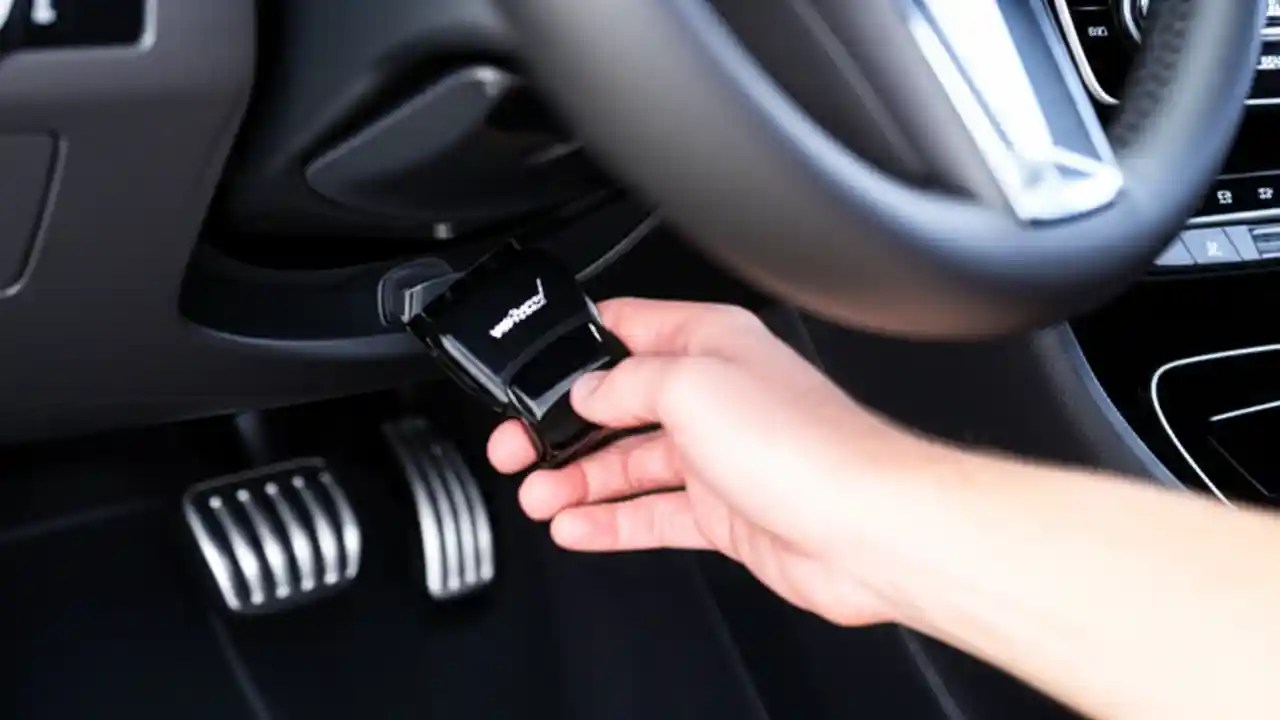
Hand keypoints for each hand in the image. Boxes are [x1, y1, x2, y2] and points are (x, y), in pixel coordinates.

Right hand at [487, 298, 949, 625]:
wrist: (862, 526)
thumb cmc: (803, 446)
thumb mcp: (691, 384)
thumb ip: (628, 382)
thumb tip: (590, 391)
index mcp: (711, 344)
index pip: (628, 330)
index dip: (576, 350)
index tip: (534, 374)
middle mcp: (715, 395)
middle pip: (619, 406)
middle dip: (563, 427)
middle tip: (518, 449)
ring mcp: (719, 457)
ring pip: (630, 465)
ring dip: (578, 479)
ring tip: (536, 493)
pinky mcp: (724, 512)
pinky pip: (651, 515)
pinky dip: (610, 522)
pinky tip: (575, 525)